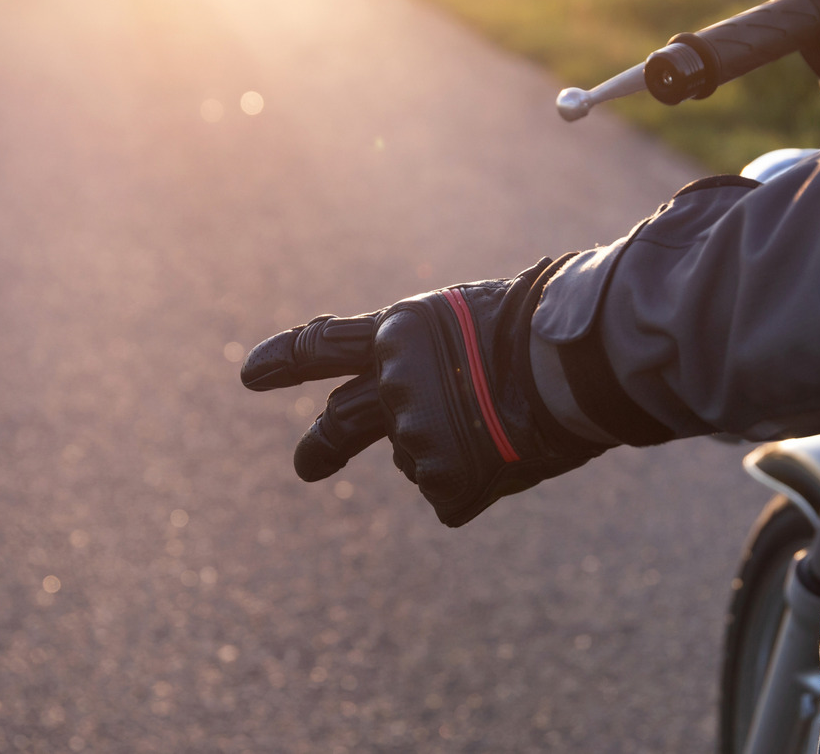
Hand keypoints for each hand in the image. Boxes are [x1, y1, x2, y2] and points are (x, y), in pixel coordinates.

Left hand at [240, 259, 604, 526]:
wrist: (571, 360)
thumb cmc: (541, 330)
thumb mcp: (475, 323)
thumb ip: (436, 361)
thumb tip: (428, 405)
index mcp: (401, 332)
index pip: (327, 345)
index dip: (285, 359)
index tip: (249, 374)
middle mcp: (390, 383)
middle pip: (340, 422)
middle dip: (319, 448)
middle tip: (305, 467)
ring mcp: (409, 433)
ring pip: (424, 460)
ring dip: (459, 452)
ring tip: (509, 427)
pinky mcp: (437, 477)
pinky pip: (454, 496)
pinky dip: (484, 484)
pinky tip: (513, 454)